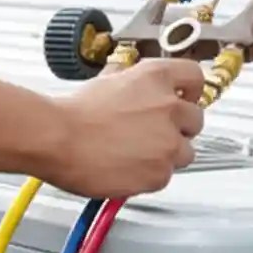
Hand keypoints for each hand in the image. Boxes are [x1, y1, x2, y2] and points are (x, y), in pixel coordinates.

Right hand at [44, 58, 205, 197]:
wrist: (57, 139)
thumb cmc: (74, 113)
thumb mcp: (107, 81)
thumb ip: (133, 83)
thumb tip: (137, 86)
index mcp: (156, 77)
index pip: (194, 78)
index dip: (189, 93)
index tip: (183, 100)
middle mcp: (169, 107)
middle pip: (195, 120)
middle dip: (178, 128)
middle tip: (152, 134)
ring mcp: (168, 142)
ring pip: (184, 152)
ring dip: (166, 155)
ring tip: (136, 155)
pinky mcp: (160, 172)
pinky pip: (165, 176)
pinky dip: (149, 176)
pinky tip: (126, 168)